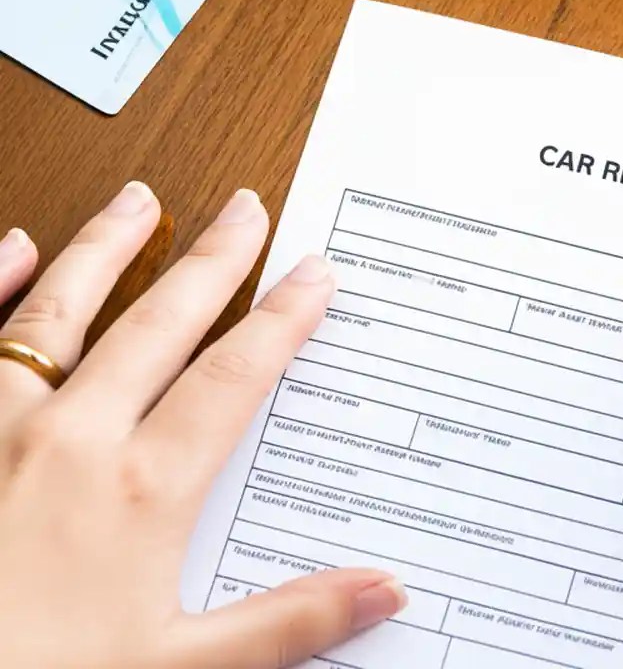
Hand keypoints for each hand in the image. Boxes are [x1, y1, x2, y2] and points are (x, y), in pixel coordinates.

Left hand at [0, 183, 404, 667]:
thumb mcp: (178, 667)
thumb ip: (288, 622)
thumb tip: (383, 590)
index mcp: (143, 489)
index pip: (234, 378)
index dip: (282, 319)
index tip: (312, 275)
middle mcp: (74, 440)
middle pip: (161, 324)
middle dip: (213, 260)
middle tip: (244, 208)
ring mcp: (1, 428)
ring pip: (62, 312)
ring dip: (108, 248)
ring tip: (139, 202)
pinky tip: (17, 248)